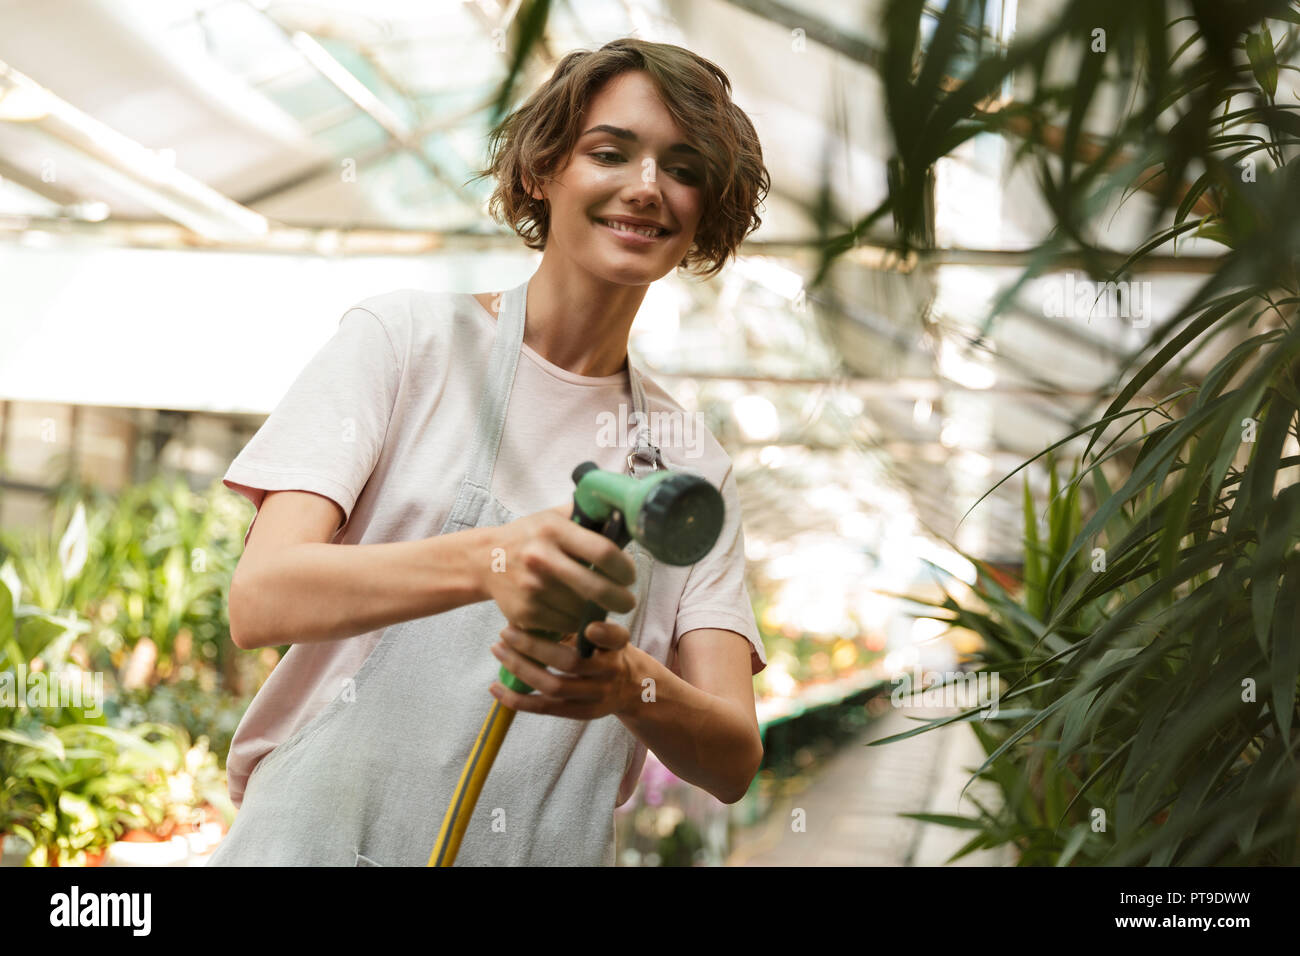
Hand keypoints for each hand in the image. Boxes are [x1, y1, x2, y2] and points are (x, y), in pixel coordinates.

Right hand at [478, 502, 636, 634]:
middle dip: (622, 600)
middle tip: (628, 602)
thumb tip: (625, 517)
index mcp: (553, 530)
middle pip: (598, 588)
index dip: (625, 568)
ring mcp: (532, 588)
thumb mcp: (553, 517)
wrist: (484, 560)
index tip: (630, 575)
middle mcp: (542, 558)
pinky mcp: (525, 612)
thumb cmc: (529, 537)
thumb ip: (586, 515)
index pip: (603, 551)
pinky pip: (566, 625)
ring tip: (598, 604)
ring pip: (583, 611)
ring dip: (597, 612)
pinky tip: (574, 611)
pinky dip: (576, 622)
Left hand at [488, 620, 636, 718]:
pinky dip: (517, 699)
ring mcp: (596, 696)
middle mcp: (610, 671)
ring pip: (554, 687)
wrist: (633, 687)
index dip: (603, 634)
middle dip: (533, 646)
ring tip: (498, 650)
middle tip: (506, 631)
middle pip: (571, 662)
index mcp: (618, 646)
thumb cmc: (606, 649)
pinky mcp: (582, 713)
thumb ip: (580, 620)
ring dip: (520, 668)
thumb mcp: (606, 631)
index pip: (615, 638)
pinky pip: (544, 708)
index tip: (589, 626)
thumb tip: (535, 604)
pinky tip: (496, 687)